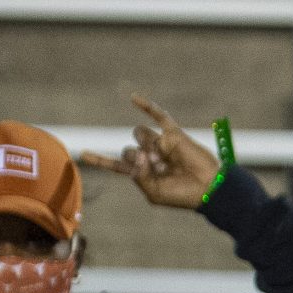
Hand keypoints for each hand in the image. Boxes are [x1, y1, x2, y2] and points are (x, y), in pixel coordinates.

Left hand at [76, 95, 220, 209]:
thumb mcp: (154, 193)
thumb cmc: (183, 196)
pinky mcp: (174, 135)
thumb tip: (138, 154)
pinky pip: (158, 116)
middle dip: (138, 160)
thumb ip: (138, 176)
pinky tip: (132, 97)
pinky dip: (146, 106)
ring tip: (162, 160)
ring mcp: (162, 145)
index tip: (83, 153)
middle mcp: (150, 157)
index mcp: (144, 173)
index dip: (100, 160)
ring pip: (139, 135)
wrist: (209, 189)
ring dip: (146, 147)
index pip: (118, 165)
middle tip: (156, 168)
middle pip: (128, 149)